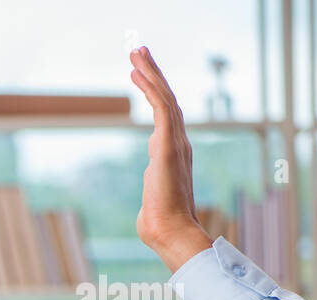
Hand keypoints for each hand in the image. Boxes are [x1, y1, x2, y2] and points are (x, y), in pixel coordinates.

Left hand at [129, 46, 212, 272]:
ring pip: (164, 97)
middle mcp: (179, 142)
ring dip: (151, 73)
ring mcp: (175, 142)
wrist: (171, 232)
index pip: (166, 114)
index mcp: (175, 151)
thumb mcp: (153, 197)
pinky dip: (150, 89)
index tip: (141, 74)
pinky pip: (161, 109)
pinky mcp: (168, 146)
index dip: (155, 91)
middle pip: (167, 98)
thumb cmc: (159, 222)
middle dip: (153, 73)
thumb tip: (150, 197)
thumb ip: (154, 188)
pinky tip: (138, 74)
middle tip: (140, 51)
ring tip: (137, 53)